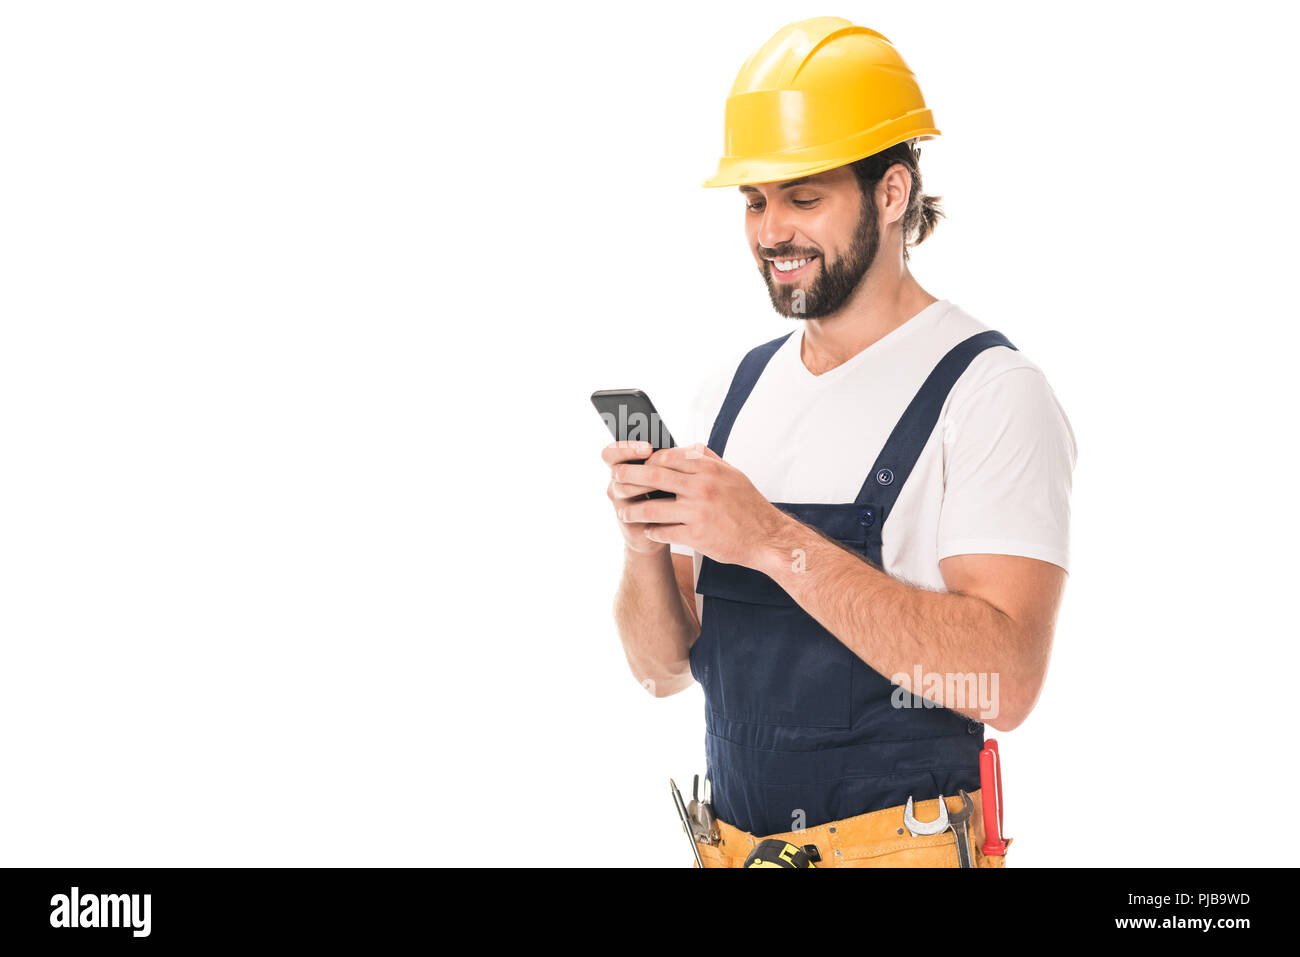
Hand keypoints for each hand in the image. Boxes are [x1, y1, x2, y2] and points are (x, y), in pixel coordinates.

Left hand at [612, 443, 789, 567]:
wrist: (767, 538)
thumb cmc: (748, 505)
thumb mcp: (732, 473)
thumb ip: (708, 459)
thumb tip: (688, 446)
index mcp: (708, 468)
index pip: (667, 457)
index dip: (646, 460)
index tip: (635, 463)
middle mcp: (702, 487)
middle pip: (654, 476)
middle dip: (629, 477)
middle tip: (615, 479)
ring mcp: (698, 511)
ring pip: (654, 508)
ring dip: (634, 510)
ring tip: (623, 512)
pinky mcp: (697, 535)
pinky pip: (665, 532)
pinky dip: (653, 531)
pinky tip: (648, 531)